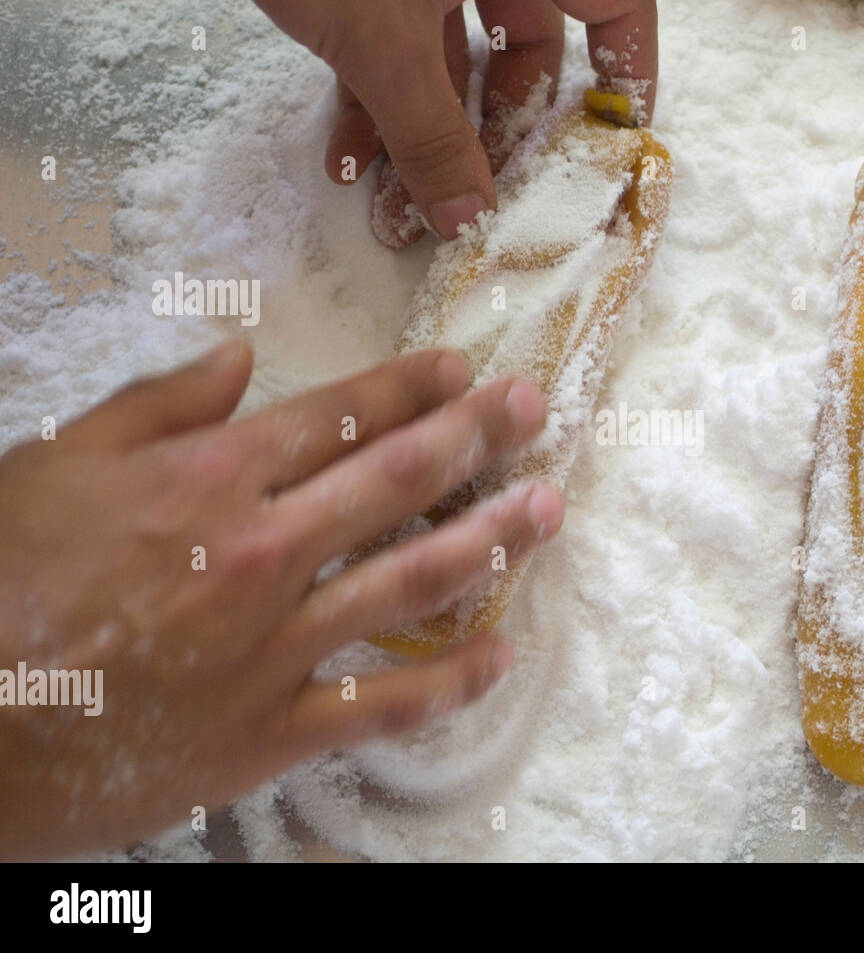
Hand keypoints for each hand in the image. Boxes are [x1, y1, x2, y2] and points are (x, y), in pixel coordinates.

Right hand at [0, 339, 563, 858]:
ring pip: (416, 580)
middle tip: (534, 410)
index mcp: (215, 478)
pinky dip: (453, 681)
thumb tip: (242, 357)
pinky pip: (388, 703)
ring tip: (549, 508)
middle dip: (477, 437)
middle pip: (399, 481)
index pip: (343, 417)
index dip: (413, 388)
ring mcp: (280, 644)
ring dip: (493, 539)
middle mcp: (267, 550)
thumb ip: (157, 404)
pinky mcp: (277, 728)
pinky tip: (503, 655)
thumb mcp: (57, 464)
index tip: (464, 371)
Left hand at [255, 0, 658, 241]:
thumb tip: (468, 217)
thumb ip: (430, 132)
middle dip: (492, 139)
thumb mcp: (383, 41)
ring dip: (422, 137)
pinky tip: (348, 158)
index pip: (617, 8)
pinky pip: (396, 38)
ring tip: (391, 213)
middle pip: (529, 49)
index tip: (611, 148)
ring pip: (454, 54)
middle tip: (471, 207)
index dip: (627, 78)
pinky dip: (375, 96)